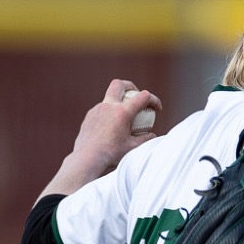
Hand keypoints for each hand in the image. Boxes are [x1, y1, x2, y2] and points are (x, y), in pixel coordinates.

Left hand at [39, 80, 163, 198]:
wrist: (87, 159)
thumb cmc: (110, 155)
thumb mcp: (132, 147)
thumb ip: (145, 139)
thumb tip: (152, 135)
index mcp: (122, 112)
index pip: (143, 97)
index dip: (153, 100)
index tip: (157, 109)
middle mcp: (109, 106)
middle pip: (120, 84)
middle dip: (131, 87)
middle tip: (137, 97)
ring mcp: (96, 110)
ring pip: (109, 98)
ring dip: (119, 102)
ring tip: (124, 118)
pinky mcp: (89, 116)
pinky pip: (101, 109)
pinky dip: (109, 113)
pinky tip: (110, 127)